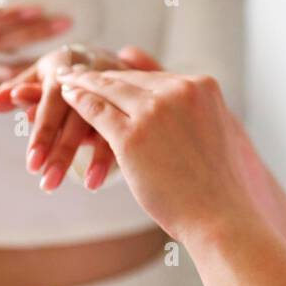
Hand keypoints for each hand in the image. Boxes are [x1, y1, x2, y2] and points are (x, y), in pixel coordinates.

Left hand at [0, 43, 144, 191]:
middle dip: (64, 151)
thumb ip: (16, 90)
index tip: (33, 165)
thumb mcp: (38, 75)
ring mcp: (113, 89)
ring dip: (99, 156)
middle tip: (49, 183)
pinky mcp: (131, 101)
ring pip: (106, 123)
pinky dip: (115, 152)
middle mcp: (90, 76)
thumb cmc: (63, 69)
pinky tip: (111, 174)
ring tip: (89, 185)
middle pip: (77, 117)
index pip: (51, 102)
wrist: (103, 56)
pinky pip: (126, 126)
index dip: (43, 133)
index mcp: (63, 68)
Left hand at [56, 57, 255, 244]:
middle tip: (78, 71)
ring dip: (84, 81)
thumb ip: (193, 108)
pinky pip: (98, 110)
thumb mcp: (215, 129)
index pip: (155, 77)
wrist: (219, 214)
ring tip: (66, 79)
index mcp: (203, 86)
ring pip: (110, 88)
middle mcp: (180, 90)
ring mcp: (155, 112)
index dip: (128, 78)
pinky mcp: (132, 136)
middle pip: (132, 79)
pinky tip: (67, 97)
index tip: (109, 75)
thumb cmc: (215, 181)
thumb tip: (173, 93)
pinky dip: (79, 101)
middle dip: (103, 76)